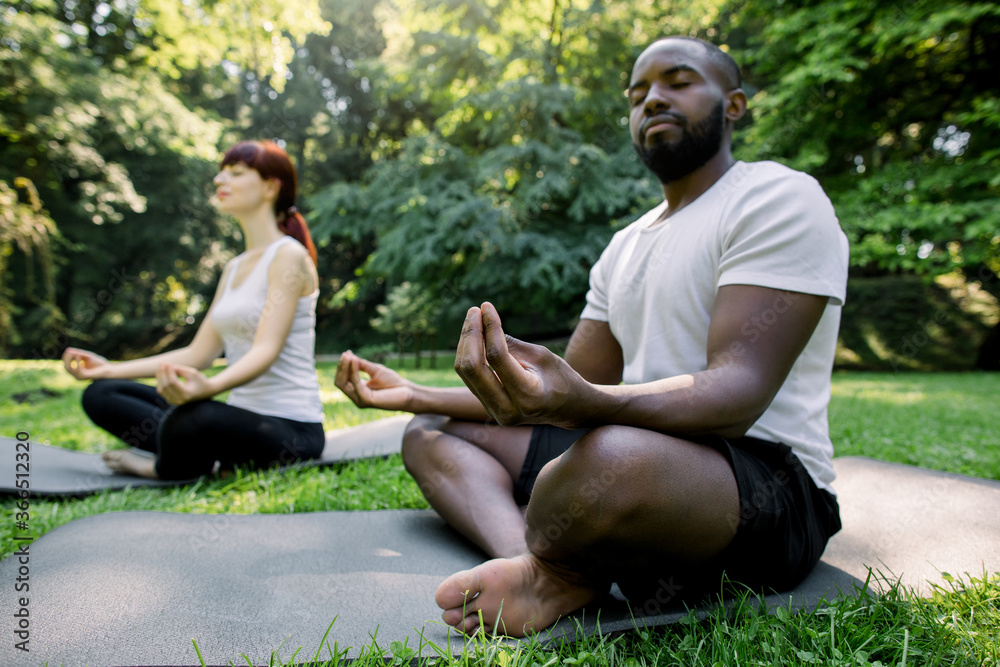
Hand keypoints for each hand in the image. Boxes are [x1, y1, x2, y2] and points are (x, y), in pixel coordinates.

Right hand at [62, 347, 110, 379]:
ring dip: (71, 359)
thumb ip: (78, 353)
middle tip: (69, 351)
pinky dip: (77, 361)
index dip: (66, 357)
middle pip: (66, 367)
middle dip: (66, 358)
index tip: (68, 350)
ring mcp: (79, 376)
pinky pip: (76, 369)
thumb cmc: (99, 363)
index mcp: (77, 371)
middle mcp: (76, 375)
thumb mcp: (87, 356)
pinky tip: (79, 355)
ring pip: (69, 368)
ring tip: (77, 352)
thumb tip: (68, 349)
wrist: (109, 368)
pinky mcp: (84, 376)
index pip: (66, 364)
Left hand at [156, 363, 214, 405]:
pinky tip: (162, 373)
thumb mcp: (192, 372)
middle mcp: (180, 400)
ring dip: (160, 377)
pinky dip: (160, 382)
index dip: (169, 372)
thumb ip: (179, 369)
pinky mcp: (171, 401)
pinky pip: (161, 391)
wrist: (206, 391)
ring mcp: (174, 402)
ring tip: (162, 367)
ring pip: (161, 389)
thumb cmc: (200, 380)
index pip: (173, 382)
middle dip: (162, 373)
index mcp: (187, 394)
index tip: (168, 363)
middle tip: (162, 363)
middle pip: (165, 386)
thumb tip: (166, 366)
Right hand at [334, 350, 414, 410]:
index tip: (347, 353)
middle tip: (346, 354)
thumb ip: (362, 365)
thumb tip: (349, 356)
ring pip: (343, 384)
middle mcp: (357, 397)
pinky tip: (355, 362)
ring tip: (349, 356)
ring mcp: (360, 400)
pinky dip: (354, 372)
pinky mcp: (366, 400)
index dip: (343, 366)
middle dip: (341, 367)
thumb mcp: (375, 370)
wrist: (408, 392)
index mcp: (358, 391)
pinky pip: (355, 385)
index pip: (343, 380)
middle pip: (339, 383)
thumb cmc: (393, 383)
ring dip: (345, 368)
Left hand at [454, 302, 588, 427]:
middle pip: (472, 367)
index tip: (487, 306)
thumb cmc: (560, 377)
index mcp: (528, 395)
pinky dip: (469, 354)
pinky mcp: (489, 408)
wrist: (568, 409)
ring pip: (466, 372)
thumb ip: (510, 344)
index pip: (497, 356)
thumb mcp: (541, 356)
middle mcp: (507, 409)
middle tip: (475, 310)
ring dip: (466, 342)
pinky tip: (474, 336)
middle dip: (470, 334)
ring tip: (474, 318)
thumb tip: (481, 323)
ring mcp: (495, 412)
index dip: (489, 328)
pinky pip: (470, 377)